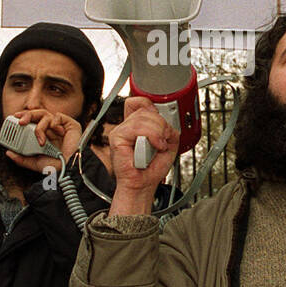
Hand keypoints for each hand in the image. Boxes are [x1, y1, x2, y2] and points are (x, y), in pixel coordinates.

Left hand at [4, 108, 82, 174]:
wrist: (72, 168)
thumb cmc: (58, 166)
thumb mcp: (35, 163)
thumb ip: (22, 159)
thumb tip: (9, 153)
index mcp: (44, 136)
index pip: (32, 122)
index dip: (24, 118)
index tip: (15, 118)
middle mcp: (51, 129)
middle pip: (37, 115)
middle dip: (27, 115)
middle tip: (20, 121)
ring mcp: (60, 126)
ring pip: (46, 115)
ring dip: (40, 126)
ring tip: (40, 139)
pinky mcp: (70, 124)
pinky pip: (58, 117)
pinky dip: (54, 123)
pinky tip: (56, 132)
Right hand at [108, 97, 177, 214]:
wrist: (143, 184)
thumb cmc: (152, 168)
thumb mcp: (169, 143)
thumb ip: (168, 128)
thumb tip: (166, 122)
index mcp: (137, 125)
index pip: (139, 102)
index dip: (151, 106)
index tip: (162, 121)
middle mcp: (127, 126)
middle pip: (145, 109)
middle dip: (161, 124)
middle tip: (164, 139)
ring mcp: (121, 131)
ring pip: (143, 117)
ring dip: (157, 132)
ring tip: (159, 145)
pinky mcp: (117, 138)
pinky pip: (136, 128)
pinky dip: (151, 136)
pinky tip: (154, 146)